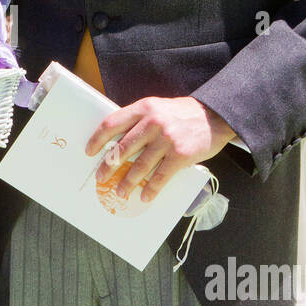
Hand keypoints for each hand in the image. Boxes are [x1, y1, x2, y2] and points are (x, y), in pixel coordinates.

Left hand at [86, 95, 235, 202]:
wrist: (216, 116)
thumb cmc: (183, 114)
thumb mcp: (158, 108)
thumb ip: (139, 121)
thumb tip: (116, 143)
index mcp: (144, 109)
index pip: (112, 123)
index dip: (98, 139)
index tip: (89, 151)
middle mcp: (153, 123)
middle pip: (122, 149)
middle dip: (108, 166)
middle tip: (101, 178)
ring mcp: (167, 139)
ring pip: (139, 166)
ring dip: (127, 182)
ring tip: (120, 191)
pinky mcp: (180, 155)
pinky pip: (160, 177)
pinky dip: (151, 189)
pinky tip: (144, 197)